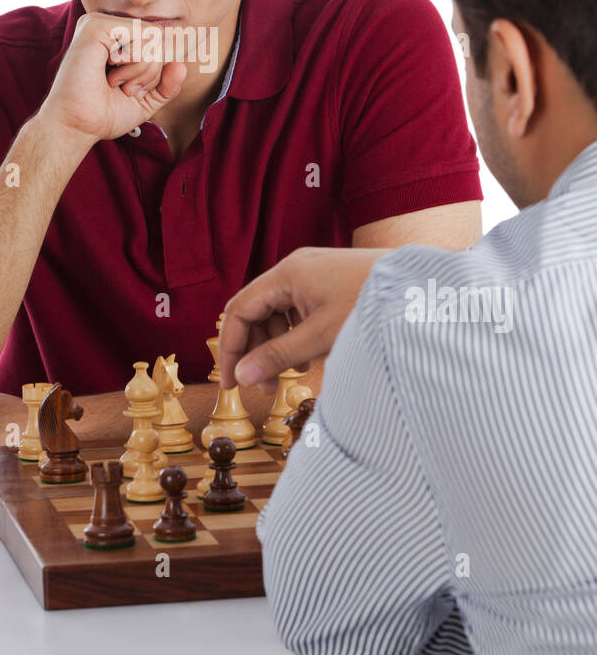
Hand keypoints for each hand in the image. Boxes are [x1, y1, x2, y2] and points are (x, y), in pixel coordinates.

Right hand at [36, 12, 188, 143]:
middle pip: (160, 38)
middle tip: (124, 88)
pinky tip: (112, 73)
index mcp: (116, 40)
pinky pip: (143, 34)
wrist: (77, 126)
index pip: (159, 41)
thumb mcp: (146, 101)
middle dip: (152, 72)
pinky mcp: (96, 26)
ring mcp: (100, 23)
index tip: (134, 89)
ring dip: (144, 70)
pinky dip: (136, 62)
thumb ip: (167, 85)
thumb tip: (181, 64)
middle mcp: (108, 27)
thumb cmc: (104, 114)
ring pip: (154, 36)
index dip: (159, 69)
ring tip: (116, 83)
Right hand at [218, 246, 389, 392]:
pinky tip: (307, 358)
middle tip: (263, 386)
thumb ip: (279, 357)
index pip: (239, 310)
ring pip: (276, 313)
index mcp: (287, 274)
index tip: (232, 383)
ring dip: (275, 345)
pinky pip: (297, 310)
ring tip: (290, 375)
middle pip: (256, 311)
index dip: (231, 348)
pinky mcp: (327, 283)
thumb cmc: (372, 306)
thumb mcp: (321, 337)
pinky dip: (295, 335)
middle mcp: (294, 269)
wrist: (424, 287)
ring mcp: (311, 274)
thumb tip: (243, 376)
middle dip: (254, 350)